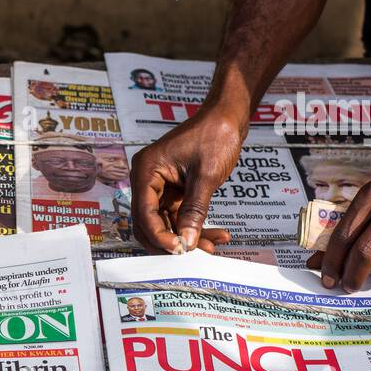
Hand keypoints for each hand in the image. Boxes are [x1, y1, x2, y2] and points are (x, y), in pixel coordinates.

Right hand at [131, 109, 240, 253]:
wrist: (227, 118)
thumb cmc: (214, 135)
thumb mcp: (206, 175)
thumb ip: (194, 210)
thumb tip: (187, 241)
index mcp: (146, 170)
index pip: (144, 213)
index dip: (160, 236)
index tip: (181, 250)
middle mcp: (148, 180)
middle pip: (149, 223)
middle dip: (172, 240)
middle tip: (195, 253)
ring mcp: (160, 187)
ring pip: (166, 223)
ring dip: (188, 236)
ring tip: (213, 245)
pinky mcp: (174, 191)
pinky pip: (179, 216)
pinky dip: (195, 226)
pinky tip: (215, 234)